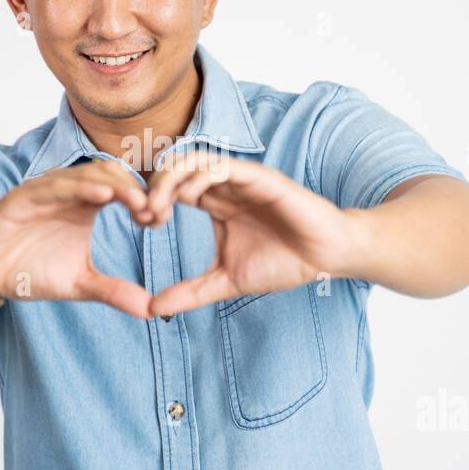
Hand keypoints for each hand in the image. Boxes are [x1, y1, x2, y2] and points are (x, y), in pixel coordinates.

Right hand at [0, 159, 155, 318]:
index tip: (158, 221)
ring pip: (86, 175)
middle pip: (111, 174)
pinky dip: (78, 188)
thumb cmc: (28, 269)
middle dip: (135, 190)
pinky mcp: (22, 197)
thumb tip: (151, 310)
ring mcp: (46, 191)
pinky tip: (102, 195)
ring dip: (114, 186)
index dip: (143, 200)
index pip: (122, 189)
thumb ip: (113, 291)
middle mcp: (69, 191)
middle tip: (154, 213)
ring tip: (137, 202)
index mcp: (86, 204)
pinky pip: (54, 187)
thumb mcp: (79, 284)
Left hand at [143, 150, 358, 315]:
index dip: (151, 201)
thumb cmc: (283, 263)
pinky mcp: (261, 178)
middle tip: (145, 214)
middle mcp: (224, 186)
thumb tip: (152, 309)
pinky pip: (224, 166)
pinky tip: (190, 197)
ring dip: (171, 178)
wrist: (325, 258)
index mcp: (214, 202)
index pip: (171, 188)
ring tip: (160, 206)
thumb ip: (190, 292)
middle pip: (176, 168)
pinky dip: (201, 176)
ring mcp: (241, 180)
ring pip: (195, 160)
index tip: (143, 225)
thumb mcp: (226, 281)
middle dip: (154, 187)